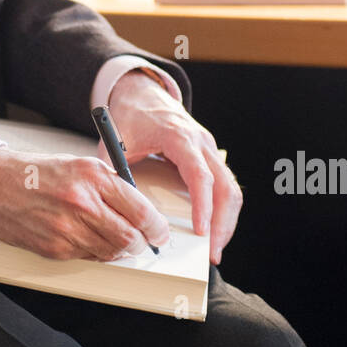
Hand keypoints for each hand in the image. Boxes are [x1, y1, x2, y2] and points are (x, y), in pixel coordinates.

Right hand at [0, 146, 170, 260]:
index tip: (161, 232)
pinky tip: (88, 239)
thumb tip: (140, 211)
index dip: (157, 226)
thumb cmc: (38, 173)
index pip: (140, 209)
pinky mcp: (54, 247)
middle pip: (130, 237)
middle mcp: (82, 202)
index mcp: (92, 176)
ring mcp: (67, 228)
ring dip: (119, 250)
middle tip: (144, 242)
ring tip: (115, 240)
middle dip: (142, 243)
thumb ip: (111, 186)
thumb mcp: (79, 166)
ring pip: (112, 252)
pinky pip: (88, 257)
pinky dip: (95, 253)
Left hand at [107, 70, 242, 265]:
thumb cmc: (130, 116)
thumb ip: (115, 172)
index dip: (202, 205)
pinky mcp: (210, 156)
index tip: (200, 232)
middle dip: (222, 223)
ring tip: (215, 249)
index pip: (199, 175)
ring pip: (231, 188)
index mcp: (179, 137)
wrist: (142, 93)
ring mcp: (209, 149)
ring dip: (227, 220)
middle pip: (225, 186)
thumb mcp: (116, 141)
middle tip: (211, 253)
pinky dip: (223, 210)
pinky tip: (214, 230)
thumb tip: (115, 208)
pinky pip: (226, 186)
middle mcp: (201, 142)